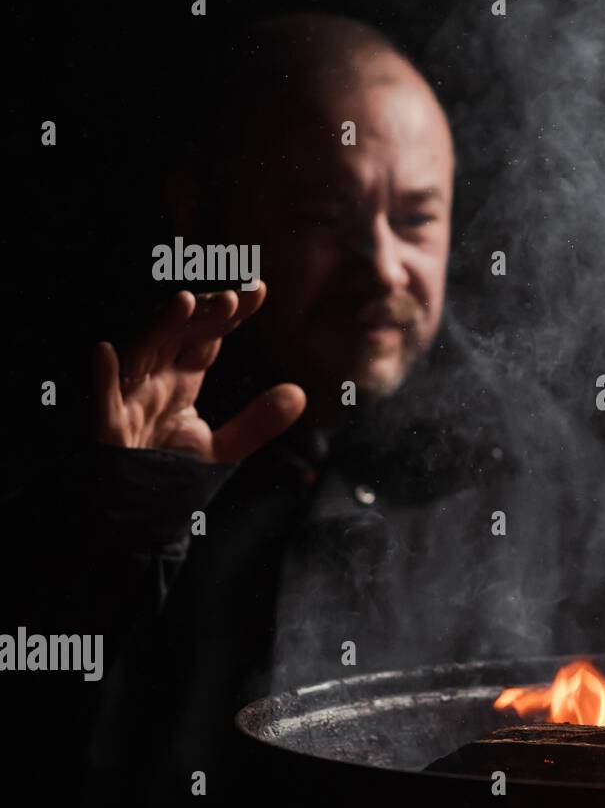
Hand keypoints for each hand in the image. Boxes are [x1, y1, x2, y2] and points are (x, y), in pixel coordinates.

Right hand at [92, 283, 306, 463]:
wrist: (133, 517)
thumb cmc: (167, 475)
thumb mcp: (221, 450)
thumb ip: (257, 422)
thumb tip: (300, 393)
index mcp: (177, 383)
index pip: (206, 338)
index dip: (229, 315)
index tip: (259, 291)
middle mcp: (152, 383)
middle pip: (178, 336)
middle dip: (204, 313)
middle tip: (234, 296)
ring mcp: (129, 403)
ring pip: (142, 353)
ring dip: (160, 326)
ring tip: (185, 300)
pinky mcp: (109, 431)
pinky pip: (102, 401)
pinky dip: (103, 377)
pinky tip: (105, 351)